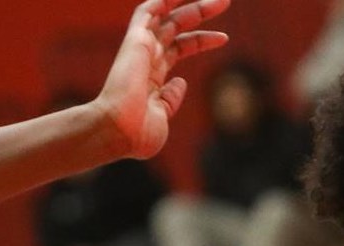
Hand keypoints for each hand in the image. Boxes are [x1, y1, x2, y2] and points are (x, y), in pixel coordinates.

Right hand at [91, 0, 230, 159]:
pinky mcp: (136, 41)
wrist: (119, 131)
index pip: (179, 49)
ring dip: (192, 5)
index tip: (225, 38)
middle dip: (200, 13)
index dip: (202, 40)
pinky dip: (162, 0)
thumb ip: (170, 100)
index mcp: (152, 77)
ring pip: (167, 16)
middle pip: (176, 27)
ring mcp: (141, 49)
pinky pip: (147, 11)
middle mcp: (146, 58)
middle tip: (224, 2)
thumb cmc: (137, 134)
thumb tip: (180, 82)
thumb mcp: (162, 118)